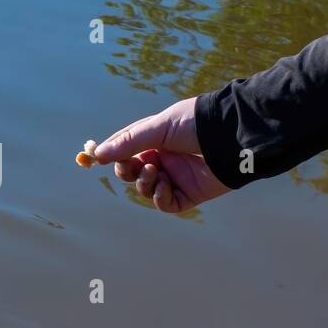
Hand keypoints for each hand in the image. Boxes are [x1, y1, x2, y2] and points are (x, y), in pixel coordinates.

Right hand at [94, 98, 231, 213]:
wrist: (230, 136)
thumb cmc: (195, 124)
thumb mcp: (157, 128)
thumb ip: (128, 143)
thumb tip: (98, 154)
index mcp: (156, 139)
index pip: (126, 150)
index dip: (113, 156)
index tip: (98, 159)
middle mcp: (164, 158)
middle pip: (133, 173)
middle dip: (128, 172)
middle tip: (133, 167)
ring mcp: (176, 177)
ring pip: (147, 189)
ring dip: (144, 184)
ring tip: (155, 172)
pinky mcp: (189, 193)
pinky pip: (166, 203)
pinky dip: (160, 198)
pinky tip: (164, 185)